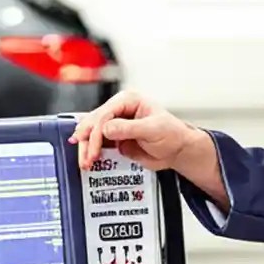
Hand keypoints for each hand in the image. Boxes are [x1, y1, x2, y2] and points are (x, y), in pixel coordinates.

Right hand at [69, 91, 197, 170]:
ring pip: (92, 134)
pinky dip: (92, 152)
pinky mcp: (115, 139)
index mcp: (129, 101)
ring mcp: (116, 125)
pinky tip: (89, 160)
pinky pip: (98, 144)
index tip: (95, 148)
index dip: (97, 132)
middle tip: (86, 157)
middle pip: (94, 122)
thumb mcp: (153, 129)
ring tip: (85, 162)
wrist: (178, 150)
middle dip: (87, 140)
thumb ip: (129, 128)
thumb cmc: (172, 134)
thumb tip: (107, 129)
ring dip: (86, 148)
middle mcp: (119, 110)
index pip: (105, 114)